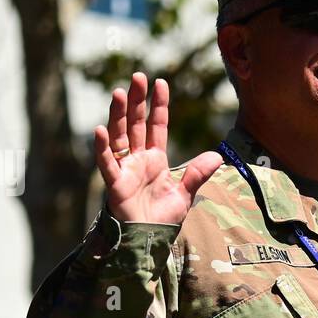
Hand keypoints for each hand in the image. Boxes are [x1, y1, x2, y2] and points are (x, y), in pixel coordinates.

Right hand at [93, 72, 222, 224]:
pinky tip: (99, 129)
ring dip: (118, 116)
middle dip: (137, 101)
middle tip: (138, 76)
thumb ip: (197, 173)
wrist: (149, 240)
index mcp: (155, 159)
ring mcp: (125, 169)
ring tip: (119, 93)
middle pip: (136, 124)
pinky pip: (106, 163)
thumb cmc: (162, 218)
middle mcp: (138, 159)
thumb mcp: (185, 193)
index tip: (160, 83)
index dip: (158, 105)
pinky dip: (102, 148)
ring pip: (119, 137)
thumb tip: (217, 156)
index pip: (156, 126)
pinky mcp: (115, 183)